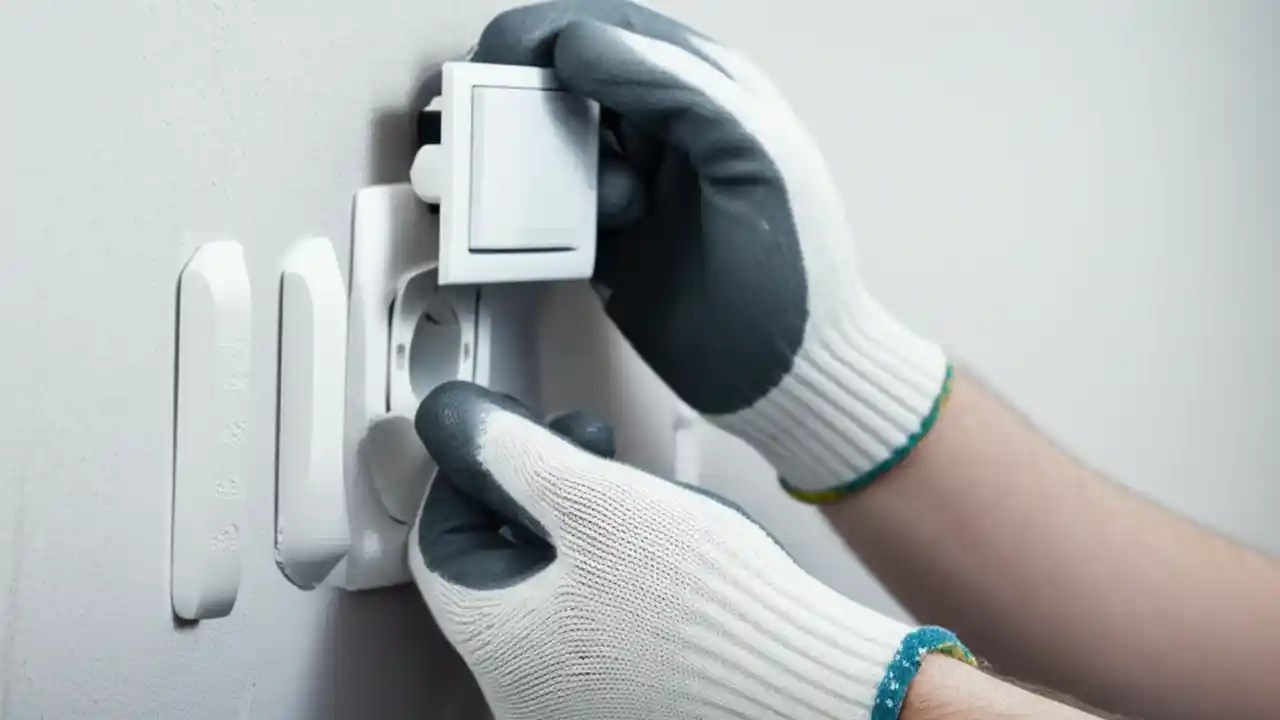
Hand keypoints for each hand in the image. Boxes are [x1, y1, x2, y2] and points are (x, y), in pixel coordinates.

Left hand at [409, 381, 972, 719]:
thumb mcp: (596, 500)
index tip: (496, 435)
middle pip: (493, 566)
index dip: (466, 474)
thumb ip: (510, 453)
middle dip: (528, 489)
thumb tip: (455, 425)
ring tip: (620, 484)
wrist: (810, 675)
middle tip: (567, 444)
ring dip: (568, 523)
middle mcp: (525, 693)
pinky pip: (586, 623)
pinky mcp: (624, 700)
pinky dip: (601, 571)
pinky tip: (645, 539)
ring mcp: (576, 703)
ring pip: (544, 591)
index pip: (440, 546)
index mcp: (499, 651)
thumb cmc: (712, 607)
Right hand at [470, 0, 949, 500]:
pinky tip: (577, 240)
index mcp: (710, 95)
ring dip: (543, 167)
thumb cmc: (799, 279)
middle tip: (498, 121)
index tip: (502, 54)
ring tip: (584, 203)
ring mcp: (637, 189)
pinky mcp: (610, 245)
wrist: (792, 384)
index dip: (551, 33)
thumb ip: (676, 90)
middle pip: (574, 84)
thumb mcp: (753, 160)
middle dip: (529, 98)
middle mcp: (669, 134)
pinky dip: (543, 221)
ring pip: (557, 148)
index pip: (616, 32)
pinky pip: (553, 213)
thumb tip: (582, 43)